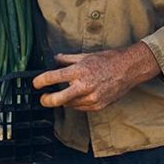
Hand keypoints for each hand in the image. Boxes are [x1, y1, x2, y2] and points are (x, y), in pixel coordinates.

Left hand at [32, 41, 160, 111]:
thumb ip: (67, 59)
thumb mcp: (85, 55)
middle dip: (46, 100)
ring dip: (64, 100)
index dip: (40, 81)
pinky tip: (78, 96)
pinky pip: (81, 108)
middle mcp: (84, 86)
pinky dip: (76, 103)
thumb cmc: (108, 60)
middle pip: (58, 99)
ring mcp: (91, 98)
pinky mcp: (98, 106)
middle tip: (42, 98)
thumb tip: (55, 59)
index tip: (35, 83)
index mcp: (79, 71)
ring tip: (65, 93)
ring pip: (69, 104)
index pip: (53, 77)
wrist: (128, 69)